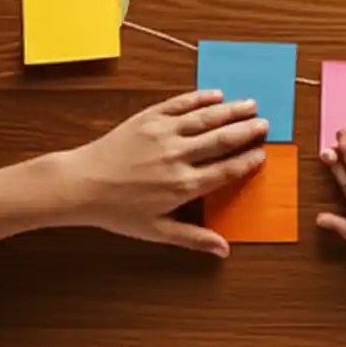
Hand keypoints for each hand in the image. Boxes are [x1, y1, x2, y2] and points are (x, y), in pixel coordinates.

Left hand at [52, 90, 267, 256]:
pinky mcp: (149, 118)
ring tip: (250, 105)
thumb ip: (193, 238)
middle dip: (247, 131)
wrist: (81, 184)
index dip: (247, 161)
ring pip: (206, 118)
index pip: (226, 170)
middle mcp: (178, 156)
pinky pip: (181, 104)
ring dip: (231, 110)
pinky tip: (216, 95)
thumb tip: (224, 250)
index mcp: (184, 185)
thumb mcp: (156, 230)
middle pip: (222, 140)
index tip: (262, 154)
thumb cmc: (118, 211)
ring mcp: (164, 134)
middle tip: (265, 124)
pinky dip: (201, 98)